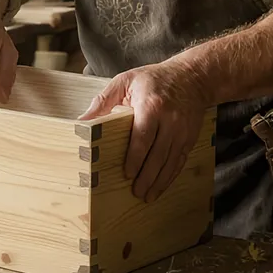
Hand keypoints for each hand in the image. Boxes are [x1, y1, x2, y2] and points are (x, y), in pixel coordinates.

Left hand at [80, 59, 207, 201]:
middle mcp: (169, 119)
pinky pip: (180, 160)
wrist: (192, 77)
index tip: (127, 173)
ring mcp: (182, 129)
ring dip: (159, 180)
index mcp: (151, 105)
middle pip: (158, 153)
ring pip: (170, 160)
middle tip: (136, 192)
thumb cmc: (154, 79)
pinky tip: (162, 185)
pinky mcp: (190, 136)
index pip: (143, 136)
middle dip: (147, 175)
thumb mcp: (125, 81)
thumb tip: (81, 121)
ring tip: (147, 195)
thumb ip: (102, 101)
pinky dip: (171, 175)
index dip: (135, 157)